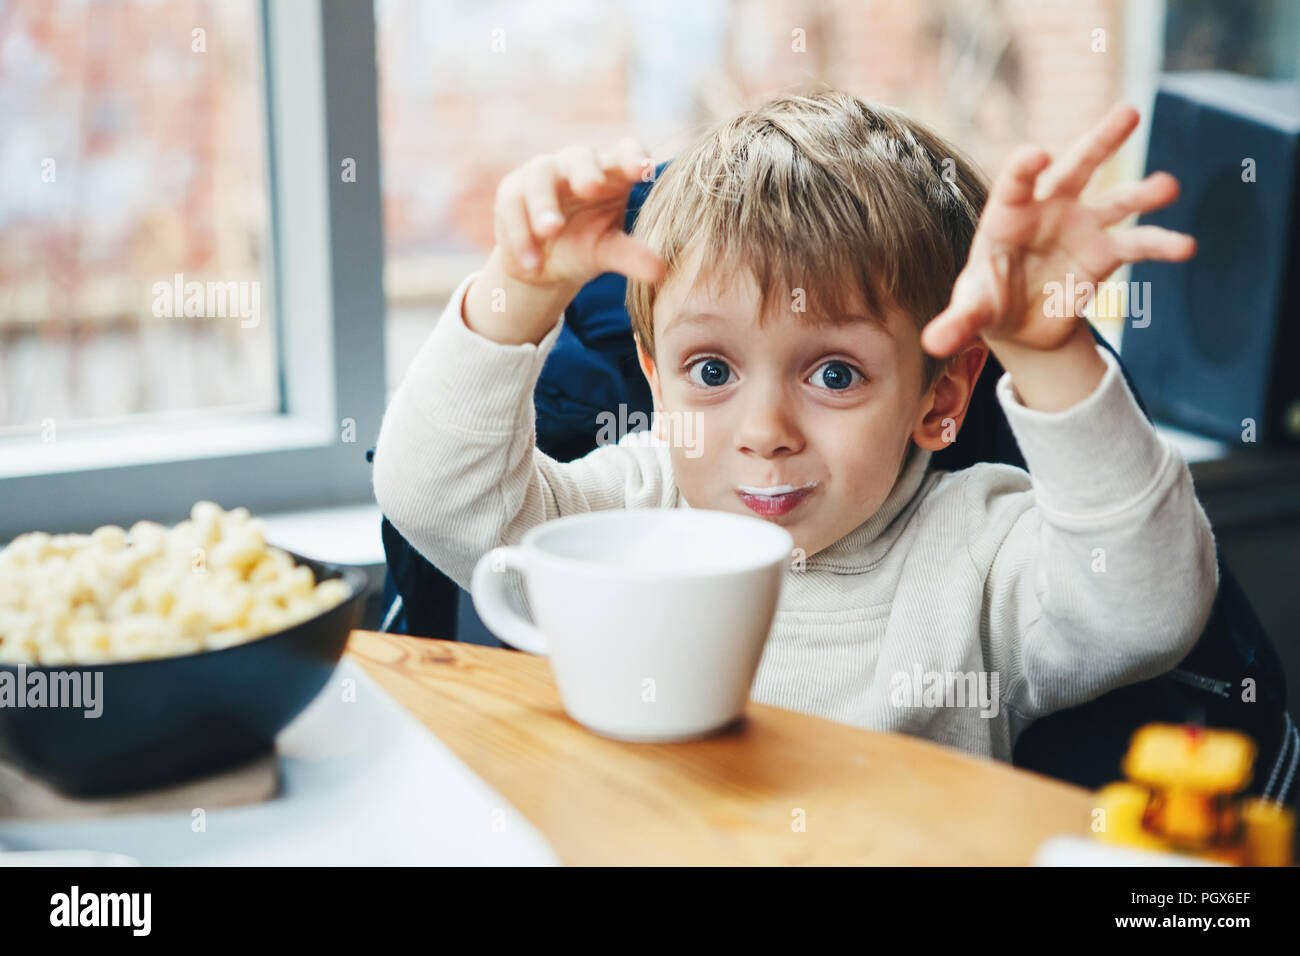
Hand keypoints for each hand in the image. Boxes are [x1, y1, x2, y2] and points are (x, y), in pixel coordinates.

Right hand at [493, 137, 665, 289]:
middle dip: (586, 171)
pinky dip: (520, 233)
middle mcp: (577, 165)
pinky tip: (531, 261)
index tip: (644, 171)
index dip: (633, 156)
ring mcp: (542, 173)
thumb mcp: (607, 252)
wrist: (541, 265)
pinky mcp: (512, 190)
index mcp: (611, 174)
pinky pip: (513, 205)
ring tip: (549, 231)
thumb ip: (631, 256)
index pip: (624, 152)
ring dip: (544, 204)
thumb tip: (660, 272)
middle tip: (591, 188)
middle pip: (581, 156)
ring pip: (541, 176)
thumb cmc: (585, 246)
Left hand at [922, 104, 1196, 358]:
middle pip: (1076, 167)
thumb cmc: (987, 301)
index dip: (1025, 167)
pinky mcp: (1105, 253)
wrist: (1019, 322)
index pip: (1016, 182)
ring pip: (1116, 198)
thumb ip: (957, 323)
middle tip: (1129, 113)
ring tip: (1169, 186)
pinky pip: (1137, 243)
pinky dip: (1161, 244)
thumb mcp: (972, 311)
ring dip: (1143, 192)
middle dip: (1101, 140)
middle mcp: (1049, 209)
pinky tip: (1185, 246)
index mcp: (1007, 214)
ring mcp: (1082, 226)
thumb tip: (932, 344)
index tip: (1039, 155)